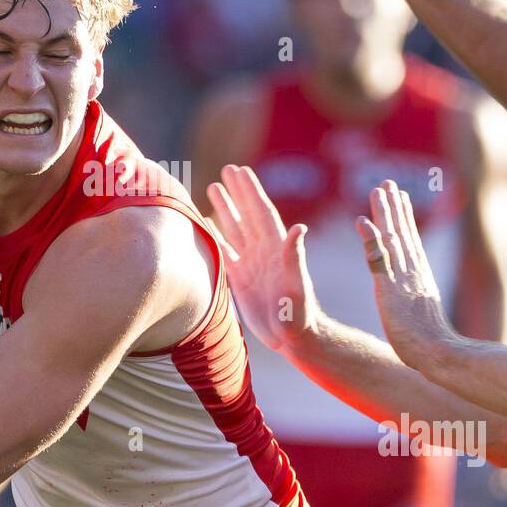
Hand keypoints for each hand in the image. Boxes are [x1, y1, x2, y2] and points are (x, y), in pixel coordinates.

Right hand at [206, 165, 318, 352]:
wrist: (292, 338)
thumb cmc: (299, 315)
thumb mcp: (298, 286)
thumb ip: (295, 258)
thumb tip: (299, 228)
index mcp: (276, 248)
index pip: (260, 212)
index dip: (250, 191)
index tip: (240, 171)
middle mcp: (263, 252)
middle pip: (247, 215)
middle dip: (238, 192)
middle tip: (227, 169)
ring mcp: (252, 264)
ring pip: (235, 230)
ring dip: (225, 209)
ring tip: (214, 188)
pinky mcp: (241, 279)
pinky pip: (226, 252)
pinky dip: (216, 236)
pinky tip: (206, 224)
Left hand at [355, 180, 457, 371]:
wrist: (439, 353)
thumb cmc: (432, 345)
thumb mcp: (423, 318)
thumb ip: (419, 306)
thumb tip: (422, 306)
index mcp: (419, 277)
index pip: (410, 241)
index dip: (404, 218)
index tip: (399, 198)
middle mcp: (413, 272)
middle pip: (402, 232)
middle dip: (394, 206)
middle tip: (386, 182)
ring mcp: (402, 278)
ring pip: (392, 237)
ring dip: (385, 212)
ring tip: (378, 188)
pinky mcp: (390, 289)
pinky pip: (377, 258)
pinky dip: (371, 238)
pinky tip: (362, 220)